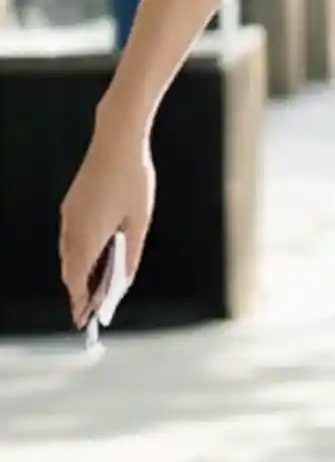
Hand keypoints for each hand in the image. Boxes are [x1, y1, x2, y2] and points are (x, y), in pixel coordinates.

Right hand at [59, 112, 154, 327]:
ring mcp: (68, 214)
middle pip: (69, 269)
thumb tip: (124, 282)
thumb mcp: (140, 222)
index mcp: (88, 234)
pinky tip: (92, 261)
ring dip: (77, 272)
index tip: (83, 320)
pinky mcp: (71, 204)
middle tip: (88, 312)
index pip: (77, 278)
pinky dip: (78, 254)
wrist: (116, 141)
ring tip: (92, 291)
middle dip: (78, 291)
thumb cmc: (134, 180)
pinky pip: (70, 237)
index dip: (80, 301)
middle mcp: (72, 226)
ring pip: (68, 253)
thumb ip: (131, 255)